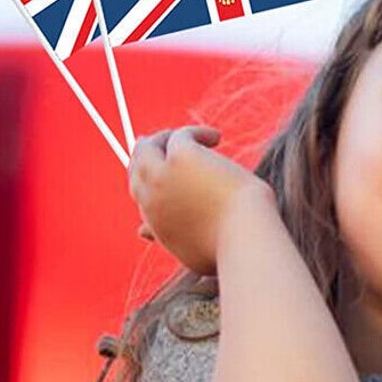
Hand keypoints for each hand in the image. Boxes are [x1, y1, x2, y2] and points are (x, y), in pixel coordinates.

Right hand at [129, 126, 273, 273]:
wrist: (244, 239)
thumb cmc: (230, 249)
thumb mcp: (191, 248)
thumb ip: (166, 236)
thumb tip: (140, 231)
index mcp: (155, 224)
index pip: (141, 195)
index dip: (150, 180)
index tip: (165, 171)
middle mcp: (151, 199)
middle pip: (138, 168)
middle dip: (148, 153)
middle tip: (166, 140)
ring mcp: (162, 176)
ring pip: (150, 147)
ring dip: (168, 138)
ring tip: (197, 139)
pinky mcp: (181, 156)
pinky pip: (180, 135)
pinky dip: (197, 133)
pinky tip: (216, 137)